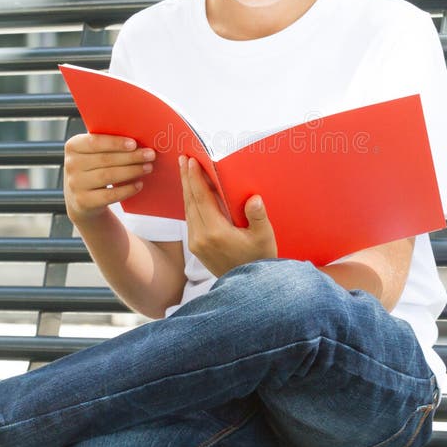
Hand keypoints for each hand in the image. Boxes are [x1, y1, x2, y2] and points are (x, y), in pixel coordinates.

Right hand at [64, 133, 154, 223]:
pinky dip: (126, 190)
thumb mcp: (93, 153)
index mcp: (73, 146)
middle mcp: (70, 165)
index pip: (94, 142)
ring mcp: (75, 185)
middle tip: (150, 155)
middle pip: (105, 159)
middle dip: (131, 157)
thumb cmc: (94, 167)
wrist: (80, 199)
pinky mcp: (83, 202)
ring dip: (131, 171)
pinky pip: (109, 195)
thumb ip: (107, 142)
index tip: (134, 144)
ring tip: (148, 167)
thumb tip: (137, 135)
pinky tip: (139, 184)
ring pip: (108, 176)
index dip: (115, 143)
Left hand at [179, 155, 276, 276]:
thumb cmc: (260, 260)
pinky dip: (190, 202)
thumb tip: (254, 198)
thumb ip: (258, 216)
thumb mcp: (264, 237)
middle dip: (186, 178)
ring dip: (187, 189)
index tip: (191, 161)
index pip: (201, 198)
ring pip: (187, 210)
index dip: (195, 178)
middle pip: (190, 201)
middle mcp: (200, 237)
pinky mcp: (196, 248)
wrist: (249, 288)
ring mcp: (196, 244)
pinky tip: (192, 194)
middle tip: (183, 158)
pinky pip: (190, 219)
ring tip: (186, 171)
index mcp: (215, 232)